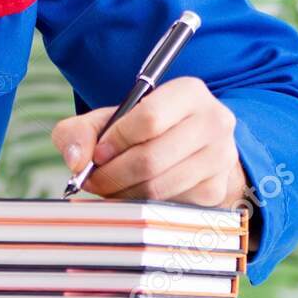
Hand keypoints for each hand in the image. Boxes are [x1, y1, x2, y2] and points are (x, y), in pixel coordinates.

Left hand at [51, 77, 247, 207]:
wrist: (188, 149)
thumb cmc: (142, 130)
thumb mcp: (108, 120)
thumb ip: (79, 131)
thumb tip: (76, 159)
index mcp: (189, 92)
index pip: (149, 118)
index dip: (115, 140)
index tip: (97, 154)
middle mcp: (214, 121)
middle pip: (151, 158)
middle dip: (112, 174)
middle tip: (93, 180)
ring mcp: (220, 157)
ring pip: (159, 187)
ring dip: (123, 193)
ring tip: (108, 188)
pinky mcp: (216, 189)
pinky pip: (169, 205)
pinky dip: (142, 204)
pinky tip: (132, 194)